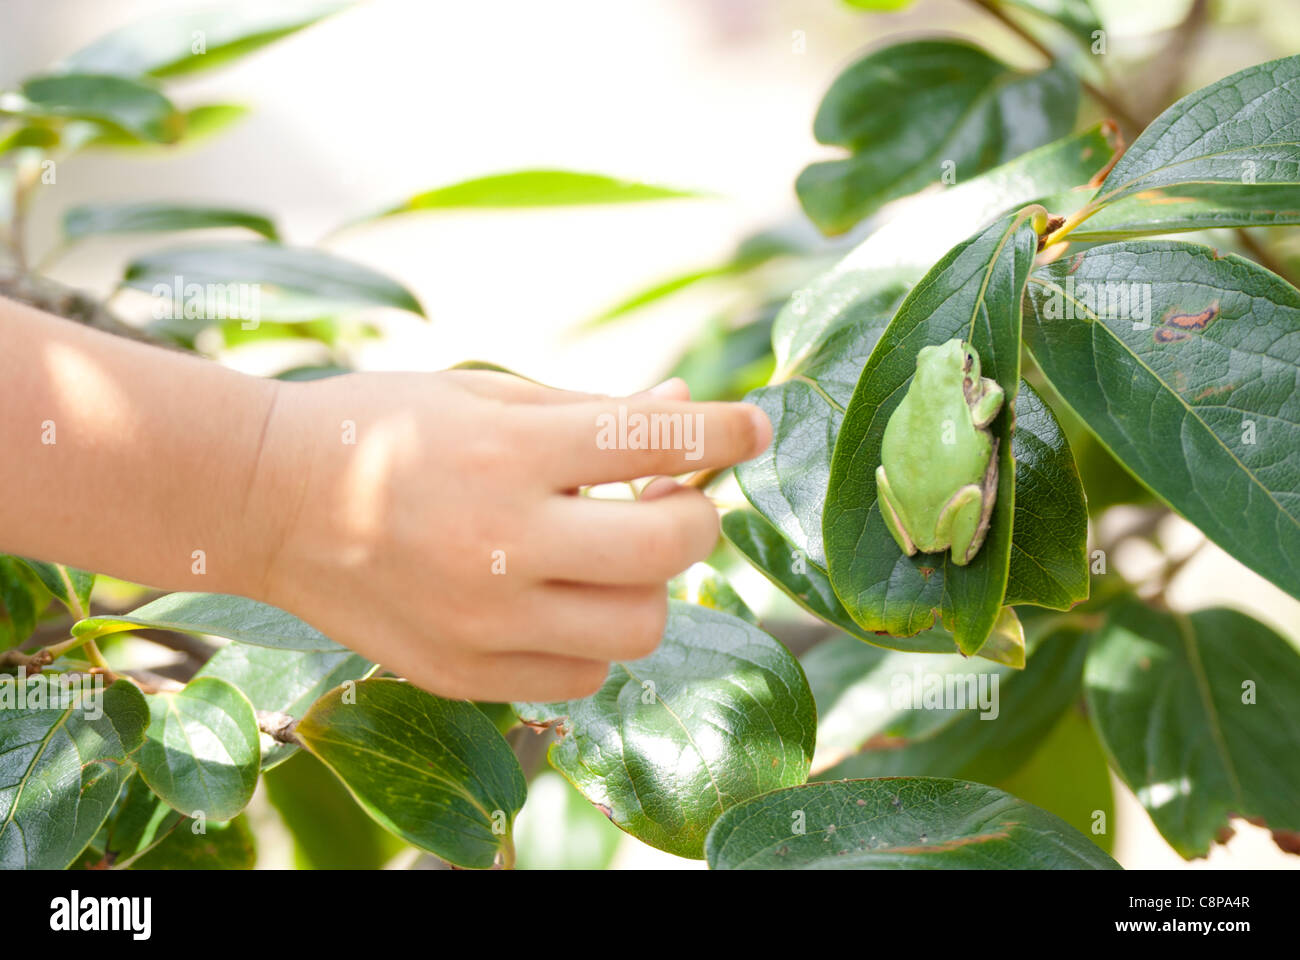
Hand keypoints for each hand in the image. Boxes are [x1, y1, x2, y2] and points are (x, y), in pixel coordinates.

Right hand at [247, 370, 771, 700]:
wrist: (266, 503)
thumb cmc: (381, 428)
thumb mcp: (486, 394)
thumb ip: (593, 410)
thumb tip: (689, 408)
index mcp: (507, 452)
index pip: (655, 440)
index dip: (724, 429)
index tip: (752, 424)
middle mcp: (500, 541)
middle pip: (668, 549)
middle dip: (695, 517)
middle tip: (674, 501)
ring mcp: (482, 620)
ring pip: (639, 626)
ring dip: (649, 586)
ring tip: (610, 556)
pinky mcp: (464, 672)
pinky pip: (583, 672)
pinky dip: (594, 635)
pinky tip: (559, 599)